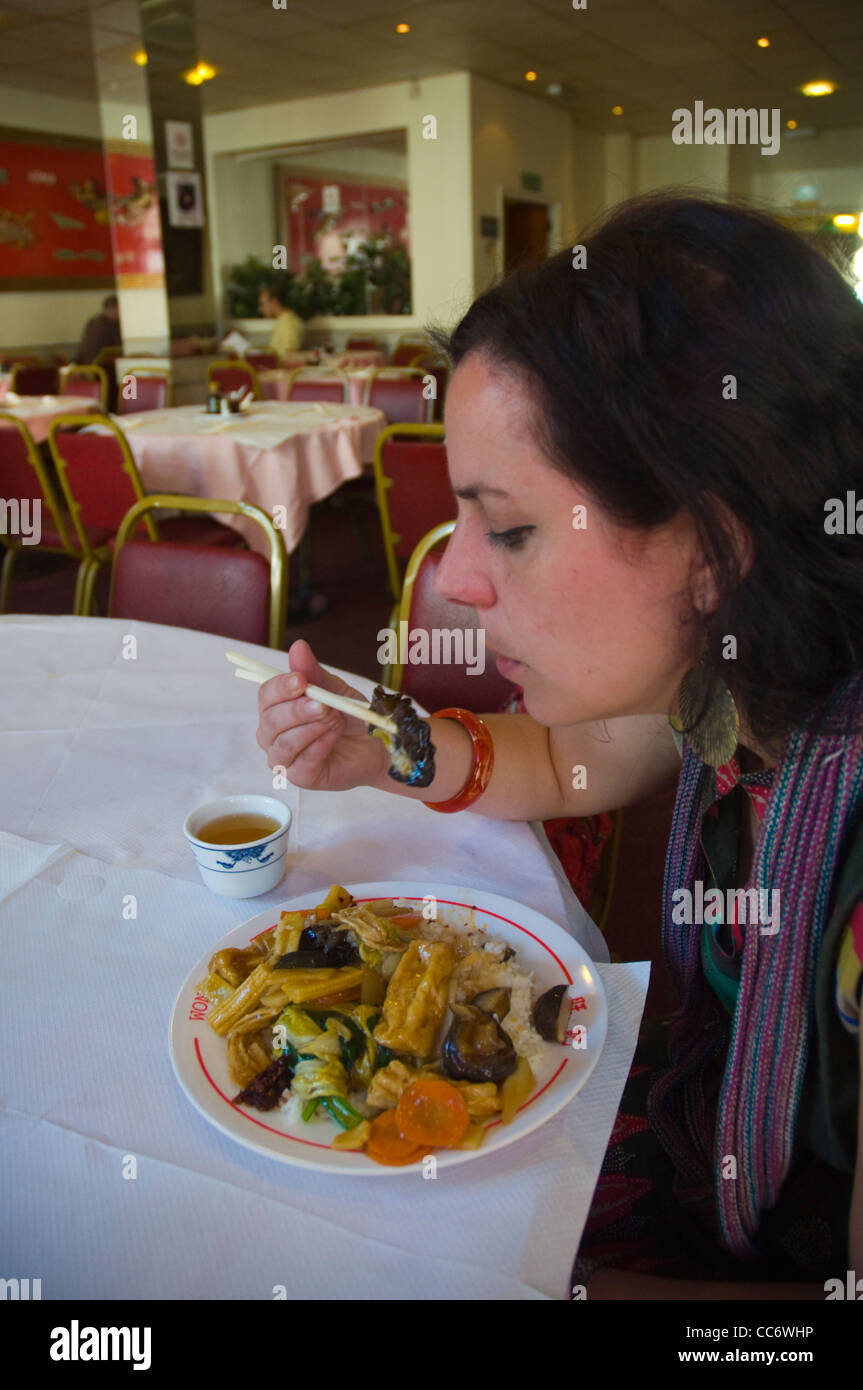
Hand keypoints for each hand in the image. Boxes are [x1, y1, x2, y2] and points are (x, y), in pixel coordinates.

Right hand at [256, 639, 387, 792]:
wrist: (377, 745)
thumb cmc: (351, 717)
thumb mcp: (334, 690)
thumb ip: (314, 672)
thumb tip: (298, 647)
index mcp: (277, 709)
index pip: (265, 696)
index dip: (280, 687)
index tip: (300, 680)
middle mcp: (274, 735)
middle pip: (270, 720)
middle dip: (297, 709)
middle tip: (324, 704)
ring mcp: (285, 759)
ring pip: (284, 743)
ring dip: (311, 727)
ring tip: (336, 718)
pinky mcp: (302, 778)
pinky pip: (303, 761)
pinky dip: (320, 744)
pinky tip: (335, 735)